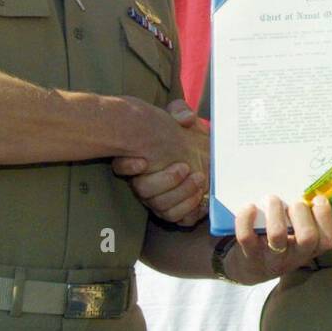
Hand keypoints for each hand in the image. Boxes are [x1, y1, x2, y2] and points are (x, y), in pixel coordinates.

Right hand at [113, 99, 209, 224]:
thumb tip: (185, 118)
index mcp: (140, 160)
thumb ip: (181, 112)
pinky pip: (177, 218)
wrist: (210, 157)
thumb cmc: (190, 138)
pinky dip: (190, 208)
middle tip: (186, 167)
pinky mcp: (175, 212)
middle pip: (143, 190)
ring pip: (161, 206)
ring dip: (182, 193)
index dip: (127, 166)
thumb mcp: (186, 120)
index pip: (121, 166)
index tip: (142, 161)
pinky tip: (202, 196)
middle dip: (166, 180)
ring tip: (199, 179)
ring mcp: (158, 199)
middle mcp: (145, 183)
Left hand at [225, 194, 331, 284]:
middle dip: (300, 212)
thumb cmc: (282, 241)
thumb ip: (307, 216)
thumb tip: (311, 189)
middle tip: (292, 205)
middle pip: (307, 237)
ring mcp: (272, 258)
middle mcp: (295, 257)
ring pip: (277, 235)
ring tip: (272, 200)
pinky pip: (246, 237)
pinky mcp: (249, 256)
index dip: (325, 216)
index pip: (329, 238)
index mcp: (311, 249)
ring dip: (275, 211)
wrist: (252, 267)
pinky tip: (250, 208)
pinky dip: (246, 218)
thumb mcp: (298, 234)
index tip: (317, 199)